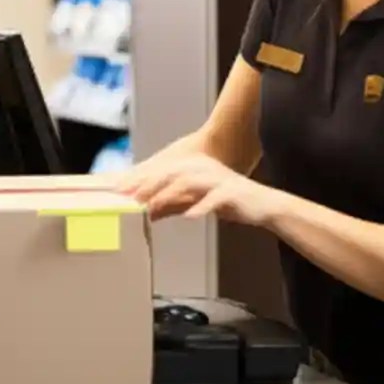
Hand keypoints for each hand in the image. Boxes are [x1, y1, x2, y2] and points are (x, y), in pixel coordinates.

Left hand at [116, 154, 285, 226]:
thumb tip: (149, 212)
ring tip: (153, 208)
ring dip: (168, 195)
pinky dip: (201, 207)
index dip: (140, 180)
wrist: (263, 206)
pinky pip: (214, 199)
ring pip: (188, 183)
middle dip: (148, 185)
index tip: (120, 191)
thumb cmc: (228, 203)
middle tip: (131, 199)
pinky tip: (190, 217)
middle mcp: (204, 168)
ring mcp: (218, 179)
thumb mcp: (195, 202)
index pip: (161, 171)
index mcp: (194, 167)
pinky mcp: (231, 192)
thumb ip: (172, 205)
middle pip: (170, 173)